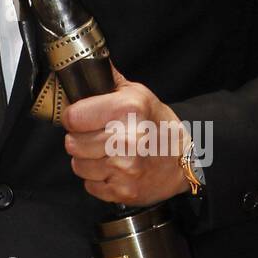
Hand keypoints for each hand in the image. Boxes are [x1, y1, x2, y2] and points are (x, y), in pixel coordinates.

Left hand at [59, 64, 191, 207]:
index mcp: (127, 110)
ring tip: (105, 152)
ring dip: (87, 160)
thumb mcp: (137, 93)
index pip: (72, 117)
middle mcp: (125, 140)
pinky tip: (113, 168)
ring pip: (78, 165)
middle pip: (72, 143)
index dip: (73, 116)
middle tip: (97, 136)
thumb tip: (82, 65)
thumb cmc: (158, 124)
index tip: (81, 117)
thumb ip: (107, 80)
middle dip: (80, 138)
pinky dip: (98, 179)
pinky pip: (90, 185)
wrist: (184, 159)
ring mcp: (124, 169)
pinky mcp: (123, 192)